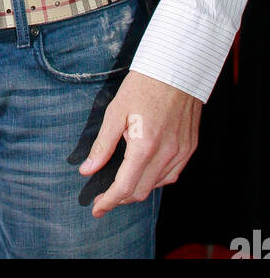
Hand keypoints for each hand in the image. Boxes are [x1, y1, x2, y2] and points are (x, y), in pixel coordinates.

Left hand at [79, 71, 200, 215]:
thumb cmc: (142, 85)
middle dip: (121, 198)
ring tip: (121, 182)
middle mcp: (166, 154)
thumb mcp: (115, 111)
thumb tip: (87, 169)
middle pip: (141, 191)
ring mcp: (181, 152)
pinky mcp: (189, 147)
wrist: (175, 68)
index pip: (125, 187)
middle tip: (104, 196)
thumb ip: (103, 144)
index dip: (109, 201)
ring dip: (138, 188)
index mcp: (145, 146)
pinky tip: (145, 171)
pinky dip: (156, 179)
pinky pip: (172, 174)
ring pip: (157, 185)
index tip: (97, 208)